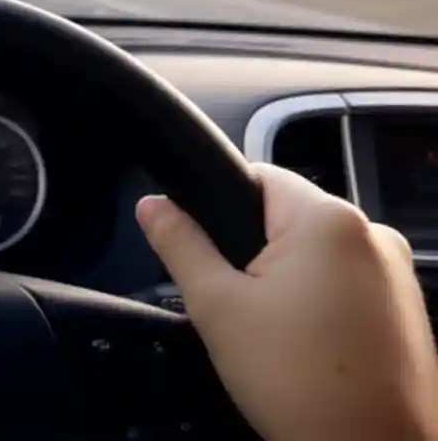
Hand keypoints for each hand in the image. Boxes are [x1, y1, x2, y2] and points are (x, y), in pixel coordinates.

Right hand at [137, 163, 437, 440]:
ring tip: (274, 336)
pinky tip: (307, 347)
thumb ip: (180, 245)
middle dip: (254, 254)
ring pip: (315, 255)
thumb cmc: (297, 382)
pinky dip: (320, 305)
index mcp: (327, 219)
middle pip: (287, 218)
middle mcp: (372, 233)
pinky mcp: (406, 306)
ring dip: (287, 282)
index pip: (258, 176)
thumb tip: (152, 205)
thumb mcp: (217, 307)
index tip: (207, 252)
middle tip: (238, 306)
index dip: (220, 207)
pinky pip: (346, 283)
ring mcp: (396, 271)